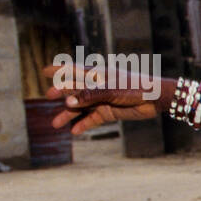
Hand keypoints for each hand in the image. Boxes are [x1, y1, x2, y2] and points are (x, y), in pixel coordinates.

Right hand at [42, 63, 164, 133]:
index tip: (44, 71)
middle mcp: (97, 87)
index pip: (74, 70)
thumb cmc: (135, 87)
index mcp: (97, 75)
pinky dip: (83, 124)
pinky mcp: (109, 112)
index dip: (59, 70)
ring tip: (55, 124)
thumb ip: (89, 96)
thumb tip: (67, 103)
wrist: (155, 100)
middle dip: (61, 93)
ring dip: (68, 115)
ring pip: (81, 107)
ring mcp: (102, 100)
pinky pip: (92, 119)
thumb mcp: (110, 91)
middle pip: (74, 90)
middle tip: (48, 96)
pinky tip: (74, 131)